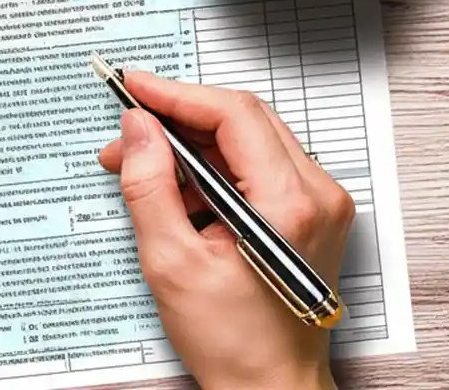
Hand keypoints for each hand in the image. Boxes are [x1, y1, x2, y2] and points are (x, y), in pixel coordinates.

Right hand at [99, 72, 354, 389]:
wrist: (272, 386)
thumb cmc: (233, 341)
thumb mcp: (171, 263)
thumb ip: (149, 187)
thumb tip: (137, 130)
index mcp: (288, 204)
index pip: (233, 114)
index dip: (177, 95)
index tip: (136, 88)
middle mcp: (316, 194)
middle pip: (243, 120)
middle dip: (179, 120)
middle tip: (129, 136)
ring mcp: (319, 202)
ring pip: (250, 141)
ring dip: (195, 147)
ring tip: (144, 170)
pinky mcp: (312, 212)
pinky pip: (260, 167)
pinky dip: (216, 170)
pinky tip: (179, 191)